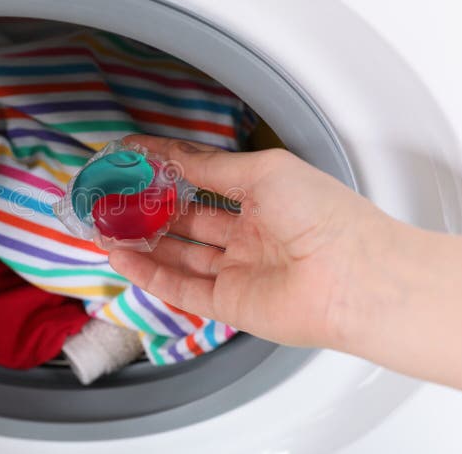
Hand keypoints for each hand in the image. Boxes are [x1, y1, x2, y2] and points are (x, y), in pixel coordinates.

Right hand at [109, 135, 393, 349]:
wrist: (354, 277)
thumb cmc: (323, 214)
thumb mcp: (263, 172)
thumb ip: (211, 168)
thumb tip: (172, 156)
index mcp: (263, 197)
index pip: (203, 179)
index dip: (168, 169)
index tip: (133, 158)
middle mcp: (249, 234)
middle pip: (186, 220)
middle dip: (150, 207)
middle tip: (114, 196)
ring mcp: (238, 270)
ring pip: (178, 255)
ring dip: (142, 241)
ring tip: (107, 227)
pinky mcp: (230, 304)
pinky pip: (181, 288)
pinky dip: (150, 274)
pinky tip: (122, 256)